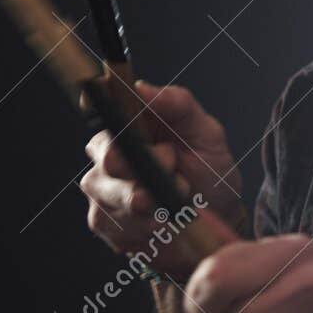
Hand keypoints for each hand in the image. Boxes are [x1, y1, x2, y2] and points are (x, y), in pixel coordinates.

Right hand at [80, 81, 244, 282]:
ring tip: (175, 198)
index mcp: (126, 123)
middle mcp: (104, 153)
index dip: (112, 117)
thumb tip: (141, 87)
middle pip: (112, 159)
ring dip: (158, 202)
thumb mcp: (205, 132)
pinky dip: (152, 225)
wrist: (213, 220)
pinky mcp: (101, 221)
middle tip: (176, 172)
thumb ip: (178, 105)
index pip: (101, 110)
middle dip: (152, 170)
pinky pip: (124, 225)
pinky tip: (163, 221)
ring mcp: (99, 188)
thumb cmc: (208, 171)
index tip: (139, 130)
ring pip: (122, 196)